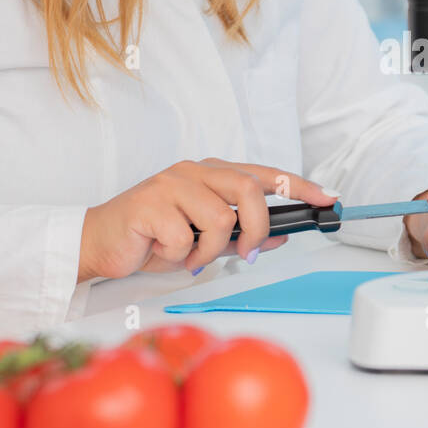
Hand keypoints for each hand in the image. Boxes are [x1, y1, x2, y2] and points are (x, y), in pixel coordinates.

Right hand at [78, 159, 338, 281]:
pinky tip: (161, 251)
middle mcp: (193, 172)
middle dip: (257, 229)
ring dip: (209, 250)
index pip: (264, 174)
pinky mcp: (150, 203)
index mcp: (210, 175)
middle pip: (248, 190)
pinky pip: (186, 237)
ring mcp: (171, 183)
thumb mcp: (204, 240)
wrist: (100, 244)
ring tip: (187, 255)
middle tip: (246, 254)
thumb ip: (241, 235)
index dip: (299, 186)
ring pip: (220, 219)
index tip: (328, 199)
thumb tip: (281, 237)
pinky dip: (180, 255)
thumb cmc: (151, 239)